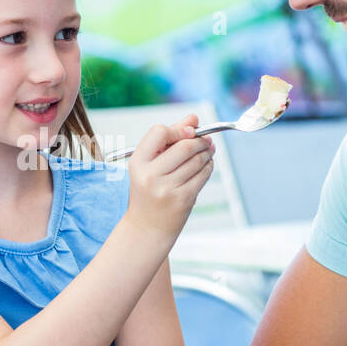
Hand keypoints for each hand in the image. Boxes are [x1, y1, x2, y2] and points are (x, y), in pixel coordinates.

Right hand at [123, 113, 213, 239]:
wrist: (147, 227)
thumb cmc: (149, 191)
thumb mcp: (151, 164)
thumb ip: (171, 139)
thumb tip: (194, 118)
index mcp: (138, 162)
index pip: (159, 132)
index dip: (177, 129)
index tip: (188, 132)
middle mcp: (150, 175)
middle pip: (184, 146)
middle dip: (200, 140)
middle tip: (206, 140)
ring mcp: (167, 189)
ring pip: (197, 160)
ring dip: (207, 153)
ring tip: (207, 152)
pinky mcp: (183, 199)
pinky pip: (203, 175)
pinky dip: (208, 167)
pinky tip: (206, 165)